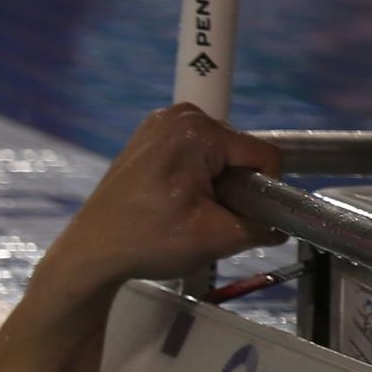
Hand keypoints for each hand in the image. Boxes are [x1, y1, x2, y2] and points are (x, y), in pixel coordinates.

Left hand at [35, 104, 285, 300]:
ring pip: (216, 155)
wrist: (90, 254)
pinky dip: (194, 179)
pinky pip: (192, 155)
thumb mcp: (217, 237)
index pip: (262, 155)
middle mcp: (178, 116)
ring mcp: (158, 125)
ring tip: (188, 213)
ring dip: (215, 184)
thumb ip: (261, 227)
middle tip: (208, 218)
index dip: (266, 190)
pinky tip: (174, 203)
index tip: (249, 217)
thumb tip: (282, 226)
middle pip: (237, 152)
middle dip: (235, 186)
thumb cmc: (146, 242)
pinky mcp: (146, 140)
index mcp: (196, 130)